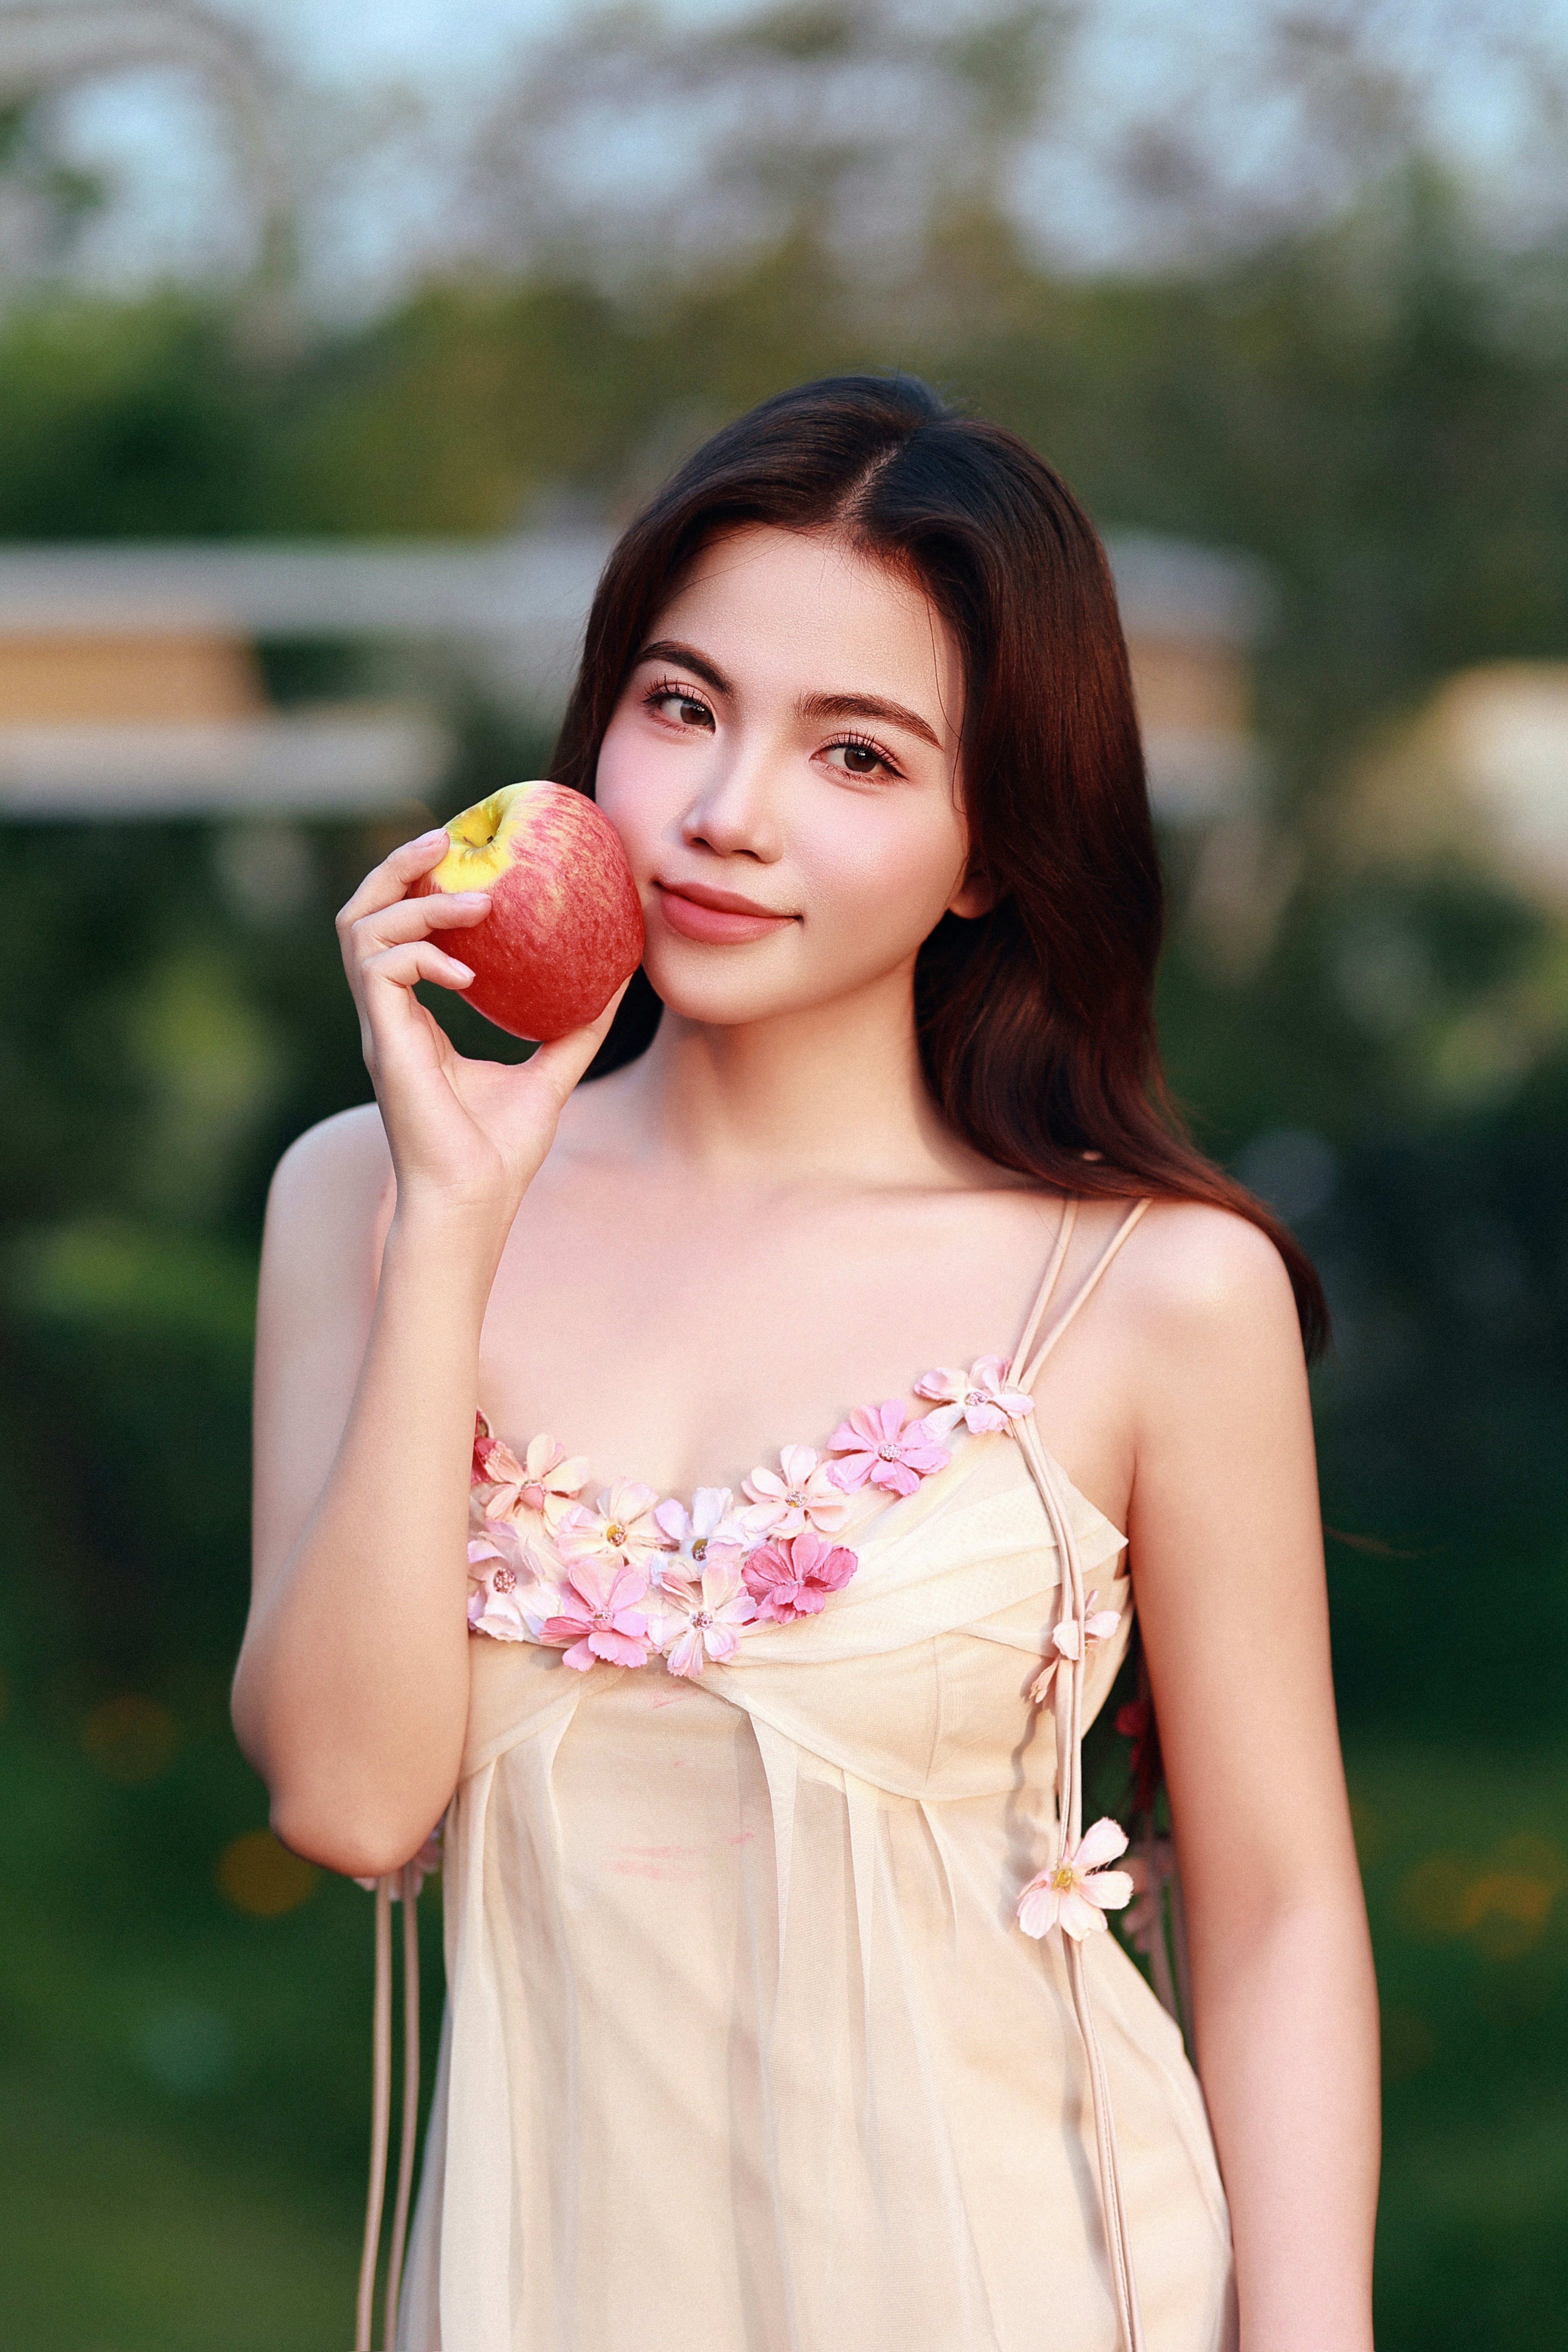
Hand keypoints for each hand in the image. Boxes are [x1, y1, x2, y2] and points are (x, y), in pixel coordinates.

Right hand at [336, 828, 624, 1228]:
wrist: (473, 1204)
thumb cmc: (500, 1153)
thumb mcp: (551, 1072)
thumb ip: (577, 1026)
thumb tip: (621, 979)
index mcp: (415, 1020)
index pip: (397, 932)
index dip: (420, 886)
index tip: (468, 857)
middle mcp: (389, 1017)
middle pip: (362, 914)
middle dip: (397, 867)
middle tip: (447, 838)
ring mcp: (380, 1028)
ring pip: (360, 929)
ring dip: (416, 902)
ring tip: (477, 901)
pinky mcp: (383, 1043)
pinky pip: (382, 969)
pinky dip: (423, 955)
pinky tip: (467, 975)